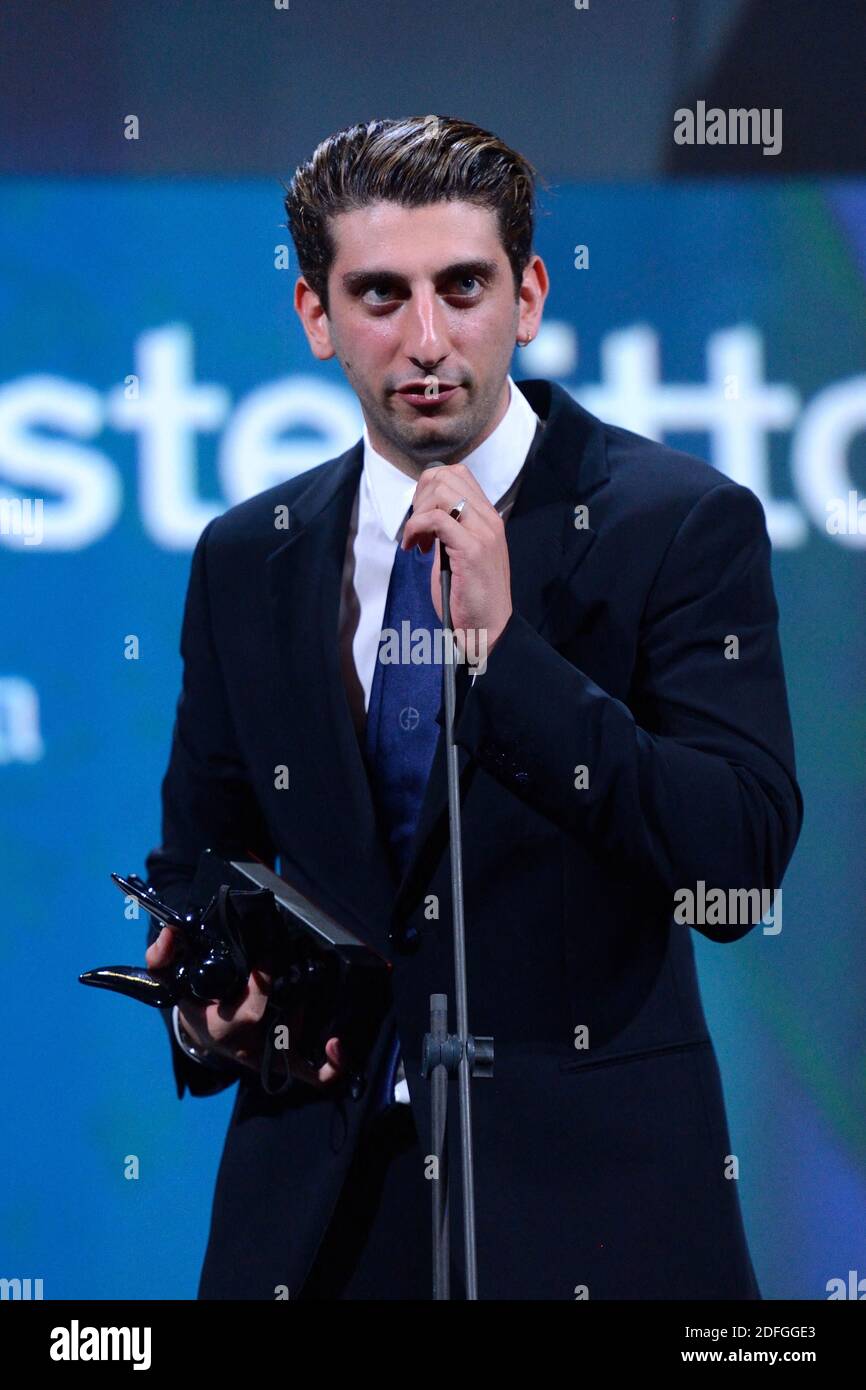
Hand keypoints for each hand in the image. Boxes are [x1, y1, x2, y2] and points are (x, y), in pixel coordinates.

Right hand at [145, 926, 344, 1086]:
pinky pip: (314, 1074)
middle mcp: (254, 1046)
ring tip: (294, 986)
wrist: (205, 1036)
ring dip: (303, 1007)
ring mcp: (273, 1057)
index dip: (267, 978)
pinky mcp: (287, 1063)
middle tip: (287, 967)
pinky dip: (330, 1066)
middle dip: (293, 991)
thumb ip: (161, 958)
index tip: (268, 953)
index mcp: (228, 1028)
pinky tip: (336, 1045)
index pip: (258, 1005)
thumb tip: (170, 933)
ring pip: (302, 1029)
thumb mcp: (171, 983)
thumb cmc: (195, 1006)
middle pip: (289, 1016)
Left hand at [401, 462, 511, 658]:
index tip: (421, 517)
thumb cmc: (470, 596)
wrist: (487, 628)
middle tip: (416, 528)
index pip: (458, 474)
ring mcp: (484, 532)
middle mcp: (490, 519)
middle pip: (446, 477)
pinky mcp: (473, 549)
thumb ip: (449, 528)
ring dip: (418, 513)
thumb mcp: (459, 552)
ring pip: (441, 492)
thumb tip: (424, 511)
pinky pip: (436, 519)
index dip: (429, 488)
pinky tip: (414, 548)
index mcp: (488, 517)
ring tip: (417, 539)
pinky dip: (415, 528)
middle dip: (420, 498)